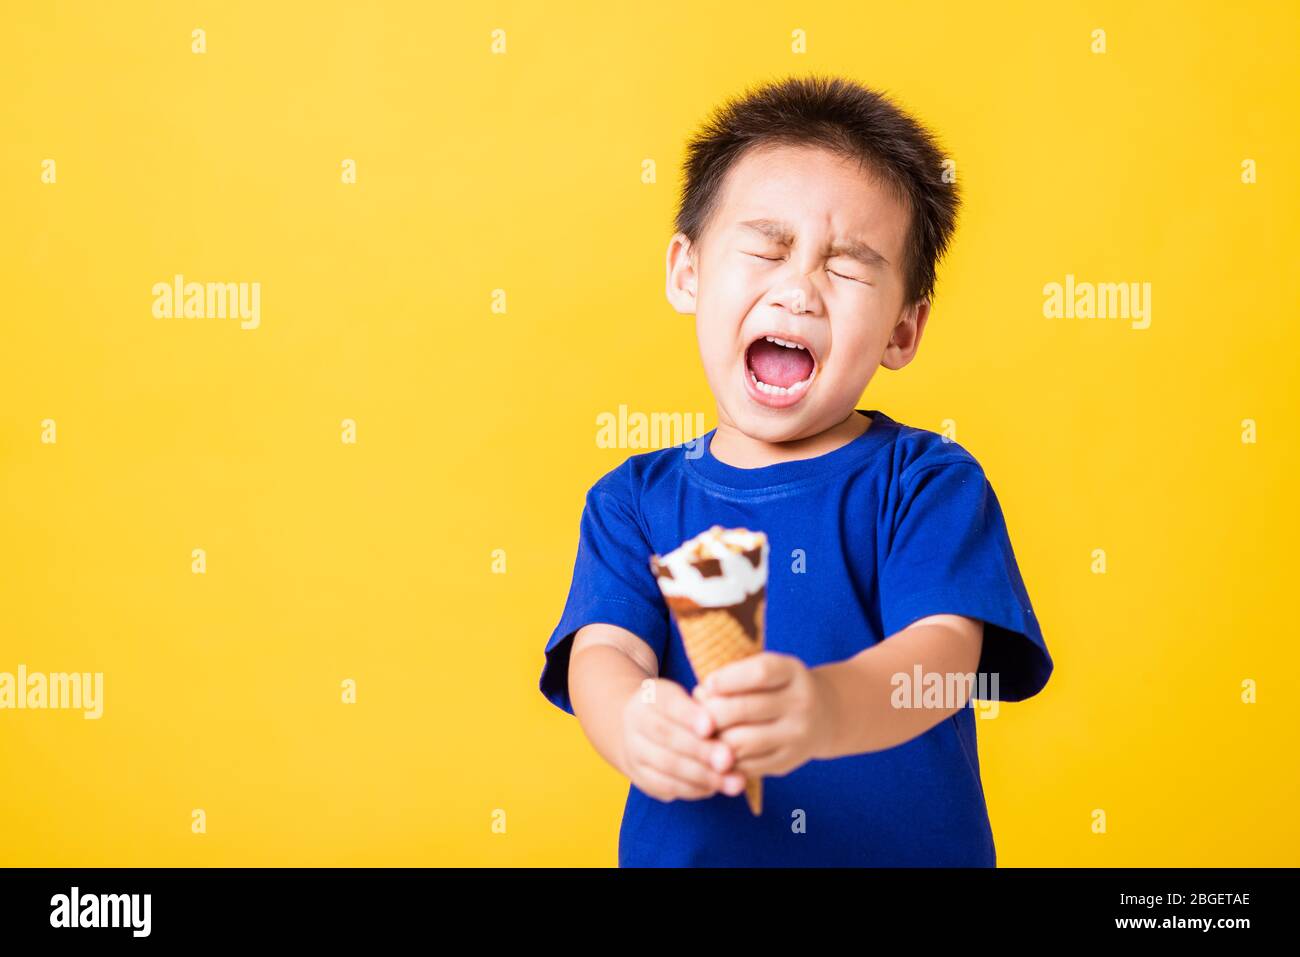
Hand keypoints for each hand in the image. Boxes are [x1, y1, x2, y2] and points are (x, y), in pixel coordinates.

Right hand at [620, 678, 748, 802]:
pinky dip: (692, 789)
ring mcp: (634, 752)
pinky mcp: (639, 778)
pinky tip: (715, 788)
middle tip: (728, 760)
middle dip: (700, 751)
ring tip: (733, 782)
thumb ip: (707, 708)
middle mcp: (636, 723)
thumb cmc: (679, 711)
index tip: (711, 727)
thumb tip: (727, 723)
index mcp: (650, 697)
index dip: (689, 716)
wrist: (638, 728)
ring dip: (702, 776)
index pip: (668, 704)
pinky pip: (665, 787)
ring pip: (666, 766)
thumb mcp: (688, 698)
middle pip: (667, 737)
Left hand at [692, 652, 835, 777]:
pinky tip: (719, 749)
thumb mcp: (766, 670)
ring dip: (714, 739)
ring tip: (705, 732)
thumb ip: (734, 677)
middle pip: (743, 709)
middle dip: (710, 712)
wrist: (823, 716)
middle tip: (698, 714)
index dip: (726, 679)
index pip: (758, 673)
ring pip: (740, 742)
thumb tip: (700, 695)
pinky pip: (745, 766)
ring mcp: (797, 736)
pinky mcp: (787, 762)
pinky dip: (725, 759)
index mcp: (792, 672)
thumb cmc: (778, 687)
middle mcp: (801, 703)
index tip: (707, 684)